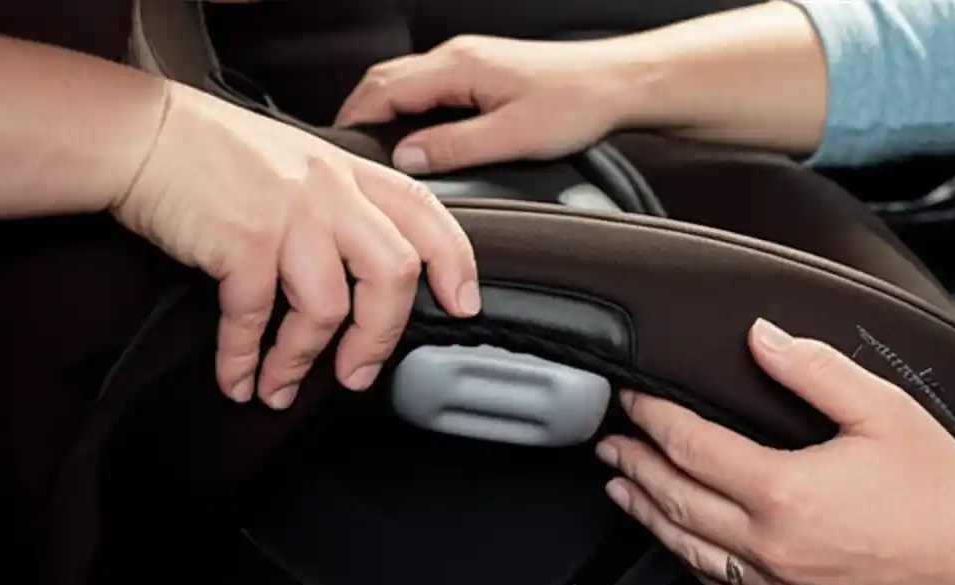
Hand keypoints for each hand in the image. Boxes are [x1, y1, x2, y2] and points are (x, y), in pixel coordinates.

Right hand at [111, 81, 479, 408]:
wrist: (140, 134)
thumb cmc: (213, 153)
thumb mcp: (297, 163)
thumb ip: (339, 205)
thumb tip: (367, 272)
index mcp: (349, 172)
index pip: (426, 214)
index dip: (455, 262)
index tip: (462, 304)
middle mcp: (330, 192)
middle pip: (393, 273)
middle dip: (381, 337)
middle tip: (359, 372)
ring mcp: (290, 215)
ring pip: (328, 308)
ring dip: (301, 361)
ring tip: (281, 386)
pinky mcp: (244, 240)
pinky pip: (257, 319)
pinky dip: (245, 359)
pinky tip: (238, 377)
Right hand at [334, 35, 637, 174]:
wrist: (617, 85)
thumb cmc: (576, 104)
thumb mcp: (511, 136)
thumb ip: (455, 147)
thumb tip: (407, 157)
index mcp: (458, 67)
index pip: (383, 88)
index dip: (354, 119)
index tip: (337, 149)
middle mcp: (458, 57)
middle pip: (387, 80)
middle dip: (359, 113)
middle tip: (344, 152)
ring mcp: (471, 62)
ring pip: (407, 81)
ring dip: (383, 109)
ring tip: (370, 145)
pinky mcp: (485, 72)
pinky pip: (430, 86)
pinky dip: (408, 107)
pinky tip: (413, 131)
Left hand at [595, 319, 954, 584]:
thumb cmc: (941, 493)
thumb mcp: (881, 410)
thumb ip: (813, 369)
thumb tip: (762, 338)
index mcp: (784, 491)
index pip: (691, 447)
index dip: (653, 418)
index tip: (633, 399)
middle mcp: (770, 544)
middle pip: (675, 501)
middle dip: (634, 467)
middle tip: (609, 444)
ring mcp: (779, 583)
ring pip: (687, 550)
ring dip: (647, 515)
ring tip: (622, 491)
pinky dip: (687, 564)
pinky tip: (679, 550)